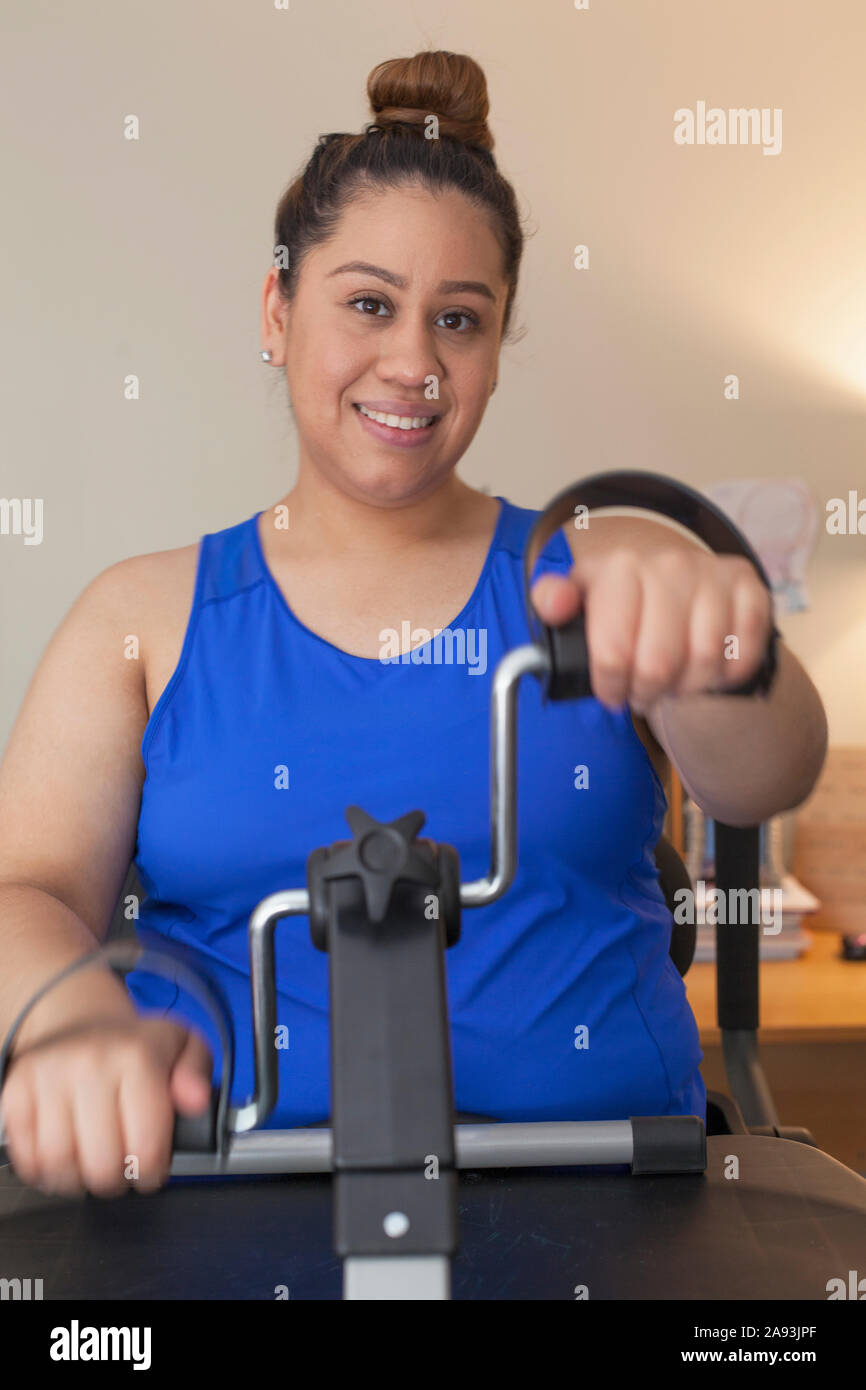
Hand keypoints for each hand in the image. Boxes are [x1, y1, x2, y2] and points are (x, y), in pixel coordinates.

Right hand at [0, 1017, 212, 1197]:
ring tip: (94, 1169)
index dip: (152, 1173)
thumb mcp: (184, 1047)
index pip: (146, 1145)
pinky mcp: (16, 1092)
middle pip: (101, 1164)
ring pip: (59, 1165)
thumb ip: (198, 1073)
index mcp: (136, 1056)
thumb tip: (196, 1101)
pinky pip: (26, 1156)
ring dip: (80, 1182)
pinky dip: (44, 1172)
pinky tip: (65, 1160)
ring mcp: (48, 1077)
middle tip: (123, 1172)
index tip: (152, 1170)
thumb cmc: (135, 1045)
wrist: (81, 1022)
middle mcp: (89, 1063)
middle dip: (118, 1181)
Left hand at [530, 544, 772, 714]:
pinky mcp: (752, 589)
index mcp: (620, 567)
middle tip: (642, 693)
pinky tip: (707, 671)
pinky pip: (742, 655)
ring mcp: (714, 575)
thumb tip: (555, 604)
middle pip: (659, 665)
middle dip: (646, 693)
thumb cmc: (623, 602)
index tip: (612, 692)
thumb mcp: (580, 599)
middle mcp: (670, 565)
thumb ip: (552, 601)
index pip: (613, 652)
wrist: (678, 581)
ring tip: (672, 682)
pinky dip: (725, 676)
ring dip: (686, 688)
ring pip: (704, 663)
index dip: (611, 687)